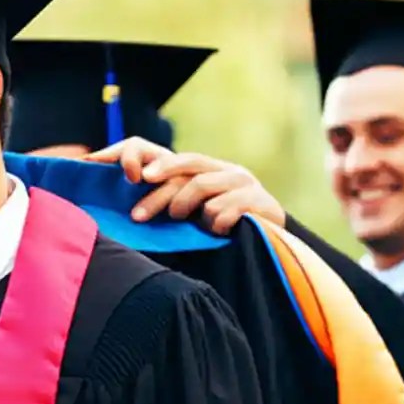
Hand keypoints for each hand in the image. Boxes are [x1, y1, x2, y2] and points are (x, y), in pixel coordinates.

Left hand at [83, 137, 285, 234]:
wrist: (273, 245)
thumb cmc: (222, 231)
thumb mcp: (193, 216)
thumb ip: (170, 205)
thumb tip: (129, 211)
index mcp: (207, 170)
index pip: (177, 158)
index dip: (155, 162)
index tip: (132, 177)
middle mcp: (226, 170)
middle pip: (187, 167)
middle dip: (159, 188)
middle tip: (137, 215)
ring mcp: (244, 183)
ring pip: (203, 184)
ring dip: (185, 204)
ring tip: (179, 220)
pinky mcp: (261, 201)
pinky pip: (226, 207)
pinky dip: (216, 221)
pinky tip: (216, 231)